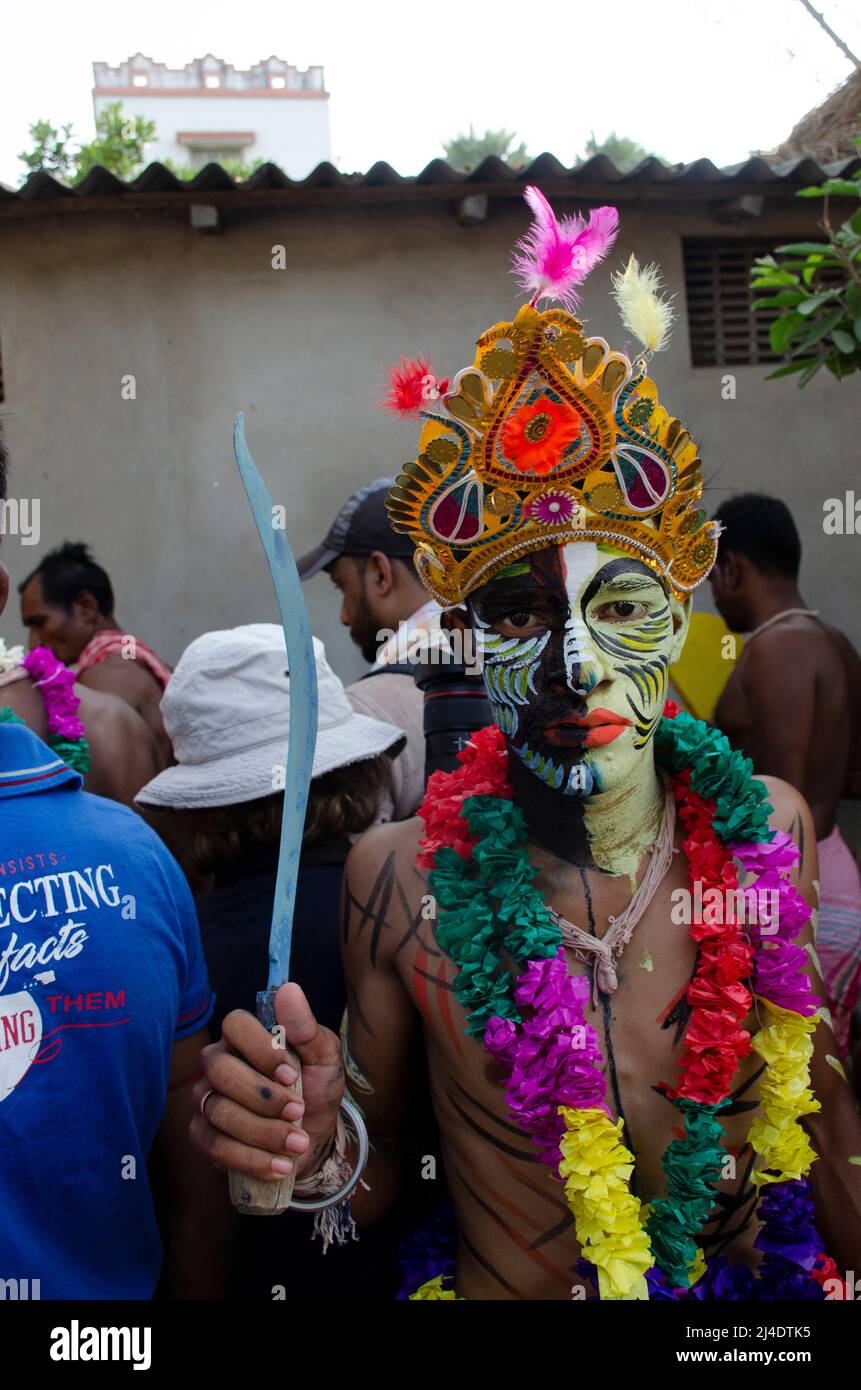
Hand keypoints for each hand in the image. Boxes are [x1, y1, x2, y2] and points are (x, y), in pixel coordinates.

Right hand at [190, 983, 344, 1183]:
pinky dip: (251, 1159)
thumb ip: (306, 1028)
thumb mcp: (324, 1057)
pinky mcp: (203, 1133)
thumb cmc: (316, 1088)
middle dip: (263, 1097)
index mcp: (245, 1036)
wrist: (314, 1137)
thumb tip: (289, 989)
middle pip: (221, 1070)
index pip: (234, 1025)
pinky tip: (280, 1164)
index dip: (260, 1050)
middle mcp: (218, 1062)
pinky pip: (214, 1145)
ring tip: (297, 1143)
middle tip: (297, 1111)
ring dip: (263, 1132)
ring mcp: (206, 1098)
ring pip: (219, 1111)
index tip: (292, 1074)